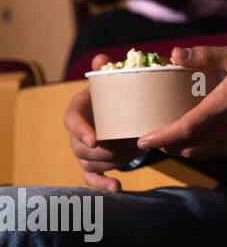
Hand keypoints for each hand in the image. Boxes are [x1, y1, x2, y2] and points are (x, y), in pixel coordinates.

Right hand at [64, 54, 135, 190]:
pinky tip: (117, 187)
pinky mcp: (94, 164)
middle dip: (104, 151)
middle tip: (128, 146)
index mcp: (79, 109)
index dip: (81, 131)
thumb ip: (108, 70)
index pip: (71, 121)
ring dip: (112, 162)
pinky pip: (91, 179)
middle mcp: (77, 132)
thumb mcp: (114, 81)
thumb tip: (102, 59)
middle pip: (80, 148)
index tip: (95, 139)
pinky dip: (102, 184)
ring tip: (135, 152)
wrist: (124, 110)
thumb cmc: (119, 94)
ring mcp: (84, 151)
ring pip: (89, 163)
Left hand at [136, 45, 226, 158]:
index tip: (143, 139)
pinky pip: (221, 153)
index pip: (187, 127)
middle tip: (153, 138)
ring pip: (205, 153)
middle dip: (168, 146)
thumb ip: (205, 55)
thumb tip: (174, 53)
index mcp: (226, 103)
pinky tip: (201, 140)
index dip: (162, 136)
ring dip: (185, 150)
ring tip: (173, 140)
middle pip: (191, 147)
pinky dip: (205, 150)